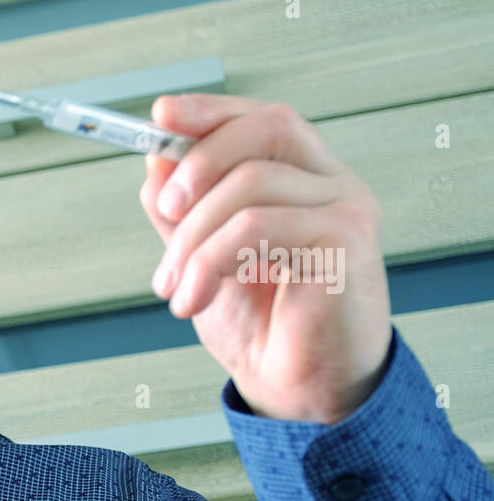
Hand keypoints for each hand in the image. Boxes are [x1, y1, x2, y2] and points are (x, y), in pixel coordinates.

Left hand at [138, 94, 392, 423]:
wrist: (294, 390)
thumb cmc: (260, 326)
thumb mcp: (203, 259)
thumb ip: (183, 213)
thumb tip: (154, 162)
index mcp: (306, 180)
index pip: (264, 119)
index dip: (211, 110)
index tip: (159, 116)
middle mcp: (335, 186)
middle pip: (267, 129)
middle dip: (198, 165)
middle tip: (163, 213)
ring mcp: (347, 211)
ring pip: (250, 186)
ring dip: (192, 238)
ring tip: (172, 287)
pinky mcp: (346, 244)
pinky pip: (258, 227)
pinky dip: (209, 262)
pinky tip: (195, 300)